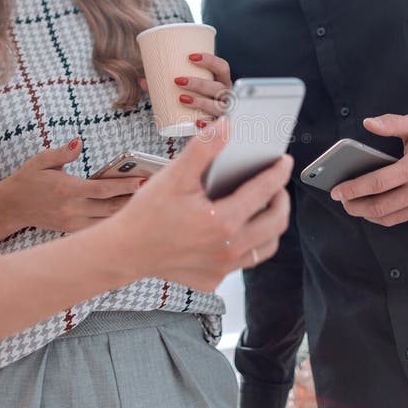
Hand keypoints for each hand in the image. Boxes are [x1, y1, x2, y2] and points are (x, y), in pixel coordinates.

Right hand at [4, 139, 142, 232]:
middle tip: (156, 191)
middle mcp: (73, 210)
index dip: (126, 185)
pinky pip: (99, 228)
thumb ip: (63, 152)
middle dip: (135, 200)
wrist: (11, 207)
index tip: (144, 180)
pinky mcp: (72, 231)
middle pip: (112, 208)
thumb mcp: (41, 161)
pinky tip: (129, 214)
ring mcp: (73, 223)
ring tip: (148, 202)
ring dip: (128, 212)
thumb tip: (79, 141)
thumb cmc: (28, 180)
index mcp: (67, 190)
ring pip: (108, 221)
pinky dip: (114, 222)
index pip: (103, 189)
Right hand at [118, 119, 292, 290]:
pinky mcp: (213, 280)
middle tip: (277, 186)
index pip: (263, 192)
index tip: (284, 162)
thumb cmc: (146, 214)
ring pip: (264, 248)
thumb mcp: (175, 175)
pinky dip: (246, 245)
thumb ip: (203, 149)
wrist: (123, 252)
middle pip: (276, 224)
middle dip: (282, 200)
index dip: (277, 173)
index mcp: (223, 221)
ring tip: (264, 208)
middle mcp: (228, 248)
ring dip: (270, 226)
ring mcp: (222, 268)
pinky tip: (236, 231)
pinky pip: (241, 263)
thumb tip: (226, 127)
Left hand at [139, 53, 232, 125]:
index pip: (222, 67)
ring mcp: (225, 111)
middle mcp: (226, 95)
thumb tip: (141, 80)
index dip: (209, 60)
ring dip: (200, 102)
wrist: (207, 120)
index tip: (190, 57)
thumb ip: (164, 84)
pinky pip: (217, 126)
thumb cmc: (197, 98)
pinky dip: (207, 125)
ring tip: (181, 99)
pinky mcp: (220, 125)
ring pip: (217, 106)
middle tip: (178, 81)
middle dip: (199, 83)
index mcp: (221, 81)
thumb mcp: (185, 88)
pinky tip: (197, 122)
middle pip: (218, 87)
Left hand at [331, 114, 407, 226]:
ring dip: (368, 214)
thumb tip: (368, 123)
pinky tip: (377, 206)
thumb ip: (392, 123)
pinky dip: (387, 215)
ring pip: (389, 218)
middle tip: (342, 201)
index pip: (377, 183)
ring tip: (355, 205)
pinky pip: (403, 219)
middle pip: (379, 207)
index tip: (336, 191)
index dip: (353, 189)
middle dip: (355, 206)